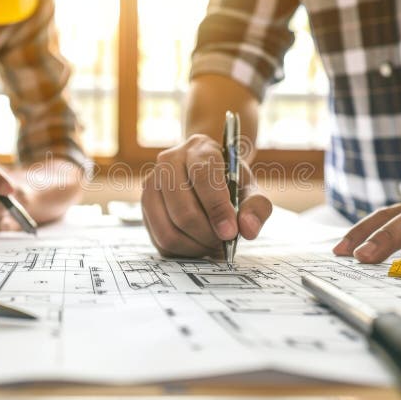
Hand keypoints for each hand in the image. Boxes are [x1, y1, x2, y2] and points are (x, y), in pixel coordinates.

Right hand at [141, 134, 272, 257]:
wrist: (204, 173)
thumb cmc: (229, 181)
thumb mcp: (249, 188)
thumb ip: (256, 207)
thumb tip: (248, 229)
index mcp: (198, 148)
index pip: (202, 176)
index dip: (217, 208)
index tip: (230, 233)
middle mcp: (168, 161)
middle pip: (183, 210)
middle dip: (207, 234)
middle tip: (224, 242)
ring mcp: (151, 183)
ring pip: (169, 230)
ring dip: (195, 246)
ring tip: (213, 245)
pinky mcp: (144, 206)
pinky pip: (160, 240)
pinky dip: (183, 251)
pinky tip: (198, 244)